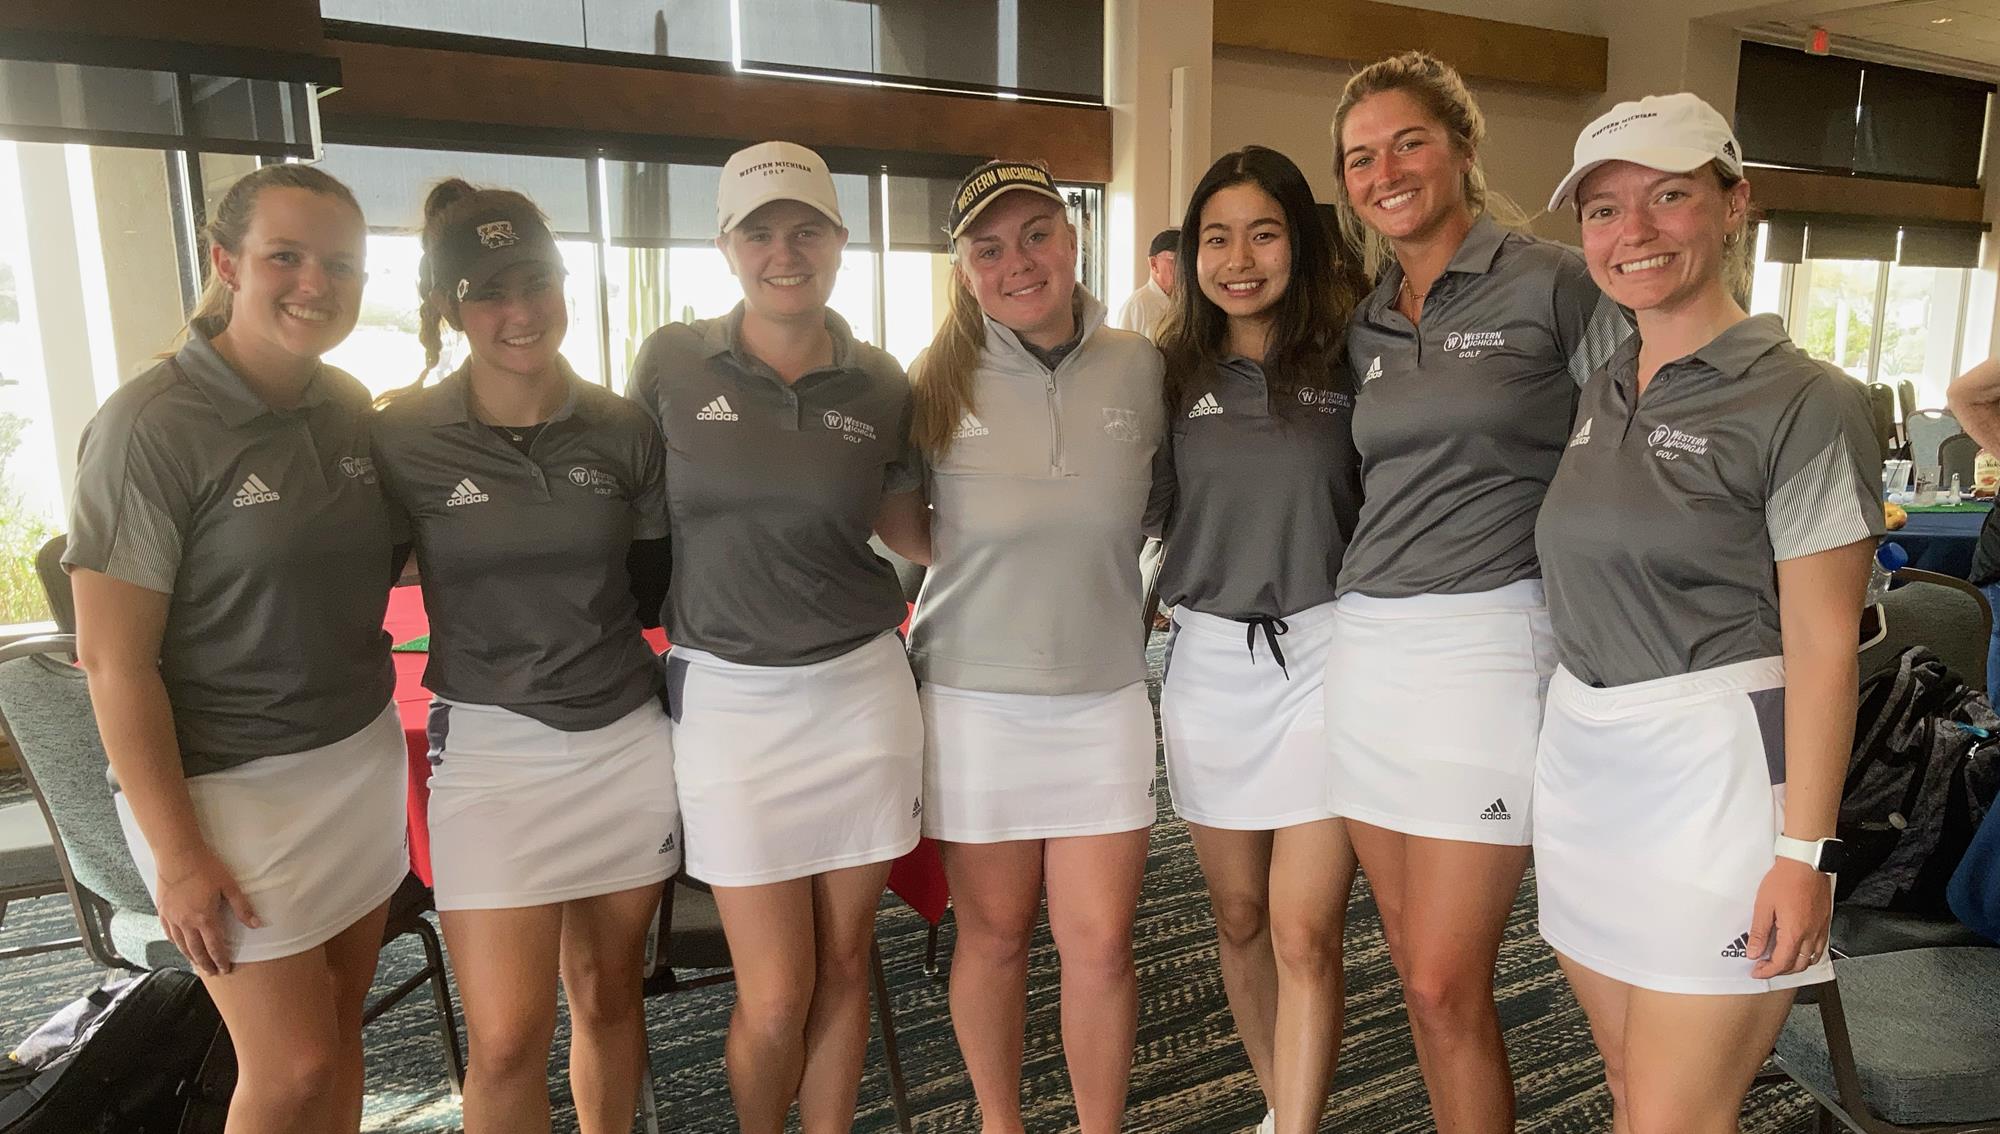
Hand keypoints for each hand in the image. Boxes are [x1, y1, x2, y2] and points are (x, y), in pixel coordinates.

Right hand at [153, 845, 260, 976]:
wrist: (177, 855)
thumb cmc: (206, 868)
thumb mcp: (229, 886)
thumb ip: (242, 907)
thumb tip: (256, 924)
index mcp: (205, 918)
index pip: (215, 946)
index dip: (221, 959)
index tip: (226, 969)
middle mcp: (186, 923)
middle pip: (197, 950)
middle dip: (206, 964)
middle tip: (213, 973)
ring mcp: (172, 918)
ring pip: (181, 945)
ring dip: (190, 957)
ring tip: (197, 965)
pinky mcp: (162, 911)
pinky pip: (169, 934)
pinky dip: (176, 943)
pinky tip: (179, 946)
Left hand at [1746, 856, 1832, 978]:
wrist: (1806, 863)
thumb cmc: (1786, 879)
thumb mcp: (1764, 905)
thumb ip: (1759, 932)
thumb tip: (1754, 952)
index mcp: (1794, 933)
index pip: (1781, 963)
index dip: (1767, 971)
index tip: (1757, 971)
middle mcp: (1811, 935)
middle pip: (1797, 965)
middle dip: (1780, 971)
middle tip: (1765, 967)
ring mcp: (1820, 929)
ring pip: (1811, 959)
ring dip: (1795, 965)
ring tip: (1780, 961)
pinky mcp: (1825, 922)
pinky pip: (1820, 948)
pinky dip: (1809, 955)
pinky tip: (1799, 949)